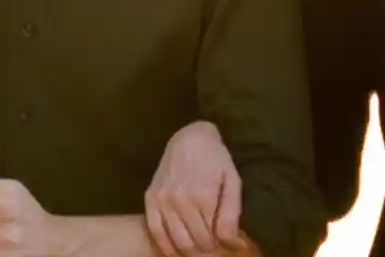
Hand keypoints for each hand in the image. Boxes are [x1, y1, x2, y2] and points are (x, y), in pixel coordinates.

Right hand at [145, 120, 243, 255]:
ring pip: (176, 242)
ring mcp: (162, 200)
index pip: (213, 238)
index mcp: (204, 196)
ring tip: (197, 247)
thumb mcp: (232, 182)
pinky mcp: (150, 199)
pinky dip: (166, 247)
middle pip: (195, 243)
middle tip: (211, 246)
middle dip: (205, 249)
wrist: (190, 138)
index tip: (224, 244)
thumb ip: (232, 214)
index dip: (220, 246)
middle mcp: (180, 200)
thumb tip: (234, 245)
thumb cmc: (216, 159)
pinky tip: (175, 251)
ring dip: (189, 251)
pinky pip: (155, 232)